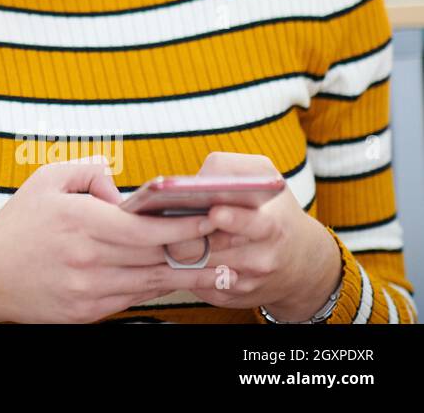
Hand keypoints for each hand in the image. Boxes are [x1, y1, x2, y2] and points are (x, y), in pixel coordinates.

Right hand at [0, 158, 218, 322]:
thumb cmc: (19, 223)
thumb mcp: (46, 180)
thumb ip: (88, 171)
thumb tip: (124, 188)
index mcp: (80, 221)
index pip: (147, 228)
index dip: (184, 226)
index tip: (211, 217)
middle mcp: (88, 258)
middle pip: (156, 257)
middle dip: (194, 248)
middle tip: (226, 238)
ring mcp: (88, 289)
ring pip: (151, 282)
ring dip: (185, 273)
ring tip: (216, 263)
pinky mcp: (87, 312)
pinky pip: (133, 298)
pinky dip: (156, 287)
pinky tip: (173, 277)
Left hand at [164, 152, 342, 318]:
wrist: (301, 263)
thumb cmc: (275, 212)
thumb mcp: (267, 180)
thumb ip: (234, 168)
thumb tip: (199, 177)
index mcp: (272, 227)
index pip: (252, 225)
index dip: (231, 219)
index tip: (215, 212)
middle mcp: (259, 260)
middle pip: (208, 249)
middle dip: (187, 233)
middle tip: (168, 219)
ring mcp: (242, 283)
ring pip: (192, 267)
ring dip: (175, 248)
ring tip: (166, 230)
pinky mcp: (225, 298)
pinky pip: (191, 283)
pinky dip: (179, 267)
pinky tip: (176, 252)